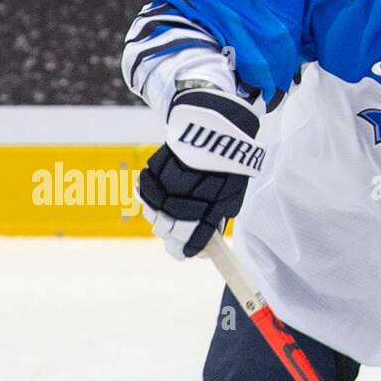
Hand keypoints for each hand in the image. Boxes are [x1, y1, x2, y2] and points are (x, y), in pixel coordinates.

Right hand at [139, 84, 263, 258]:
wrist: (217, 127)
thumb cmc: (229, 166)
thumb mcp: (233, 194)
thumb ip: (218, 217)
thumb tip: (207, 240)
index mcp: (215, 201)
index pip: (197, 234)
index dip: (190, 247)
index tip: (186, 254)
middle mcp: (191, 191)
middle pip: (171, 225)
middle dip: (172, 237)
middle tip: (173, 242)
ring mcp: (172, 177)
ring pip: (155, 209)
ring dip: (158, 219)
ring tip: (164, 221)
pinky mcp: (160, 164)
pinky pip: (147, 188)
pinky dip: (149, 198)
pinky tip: (155, 202)